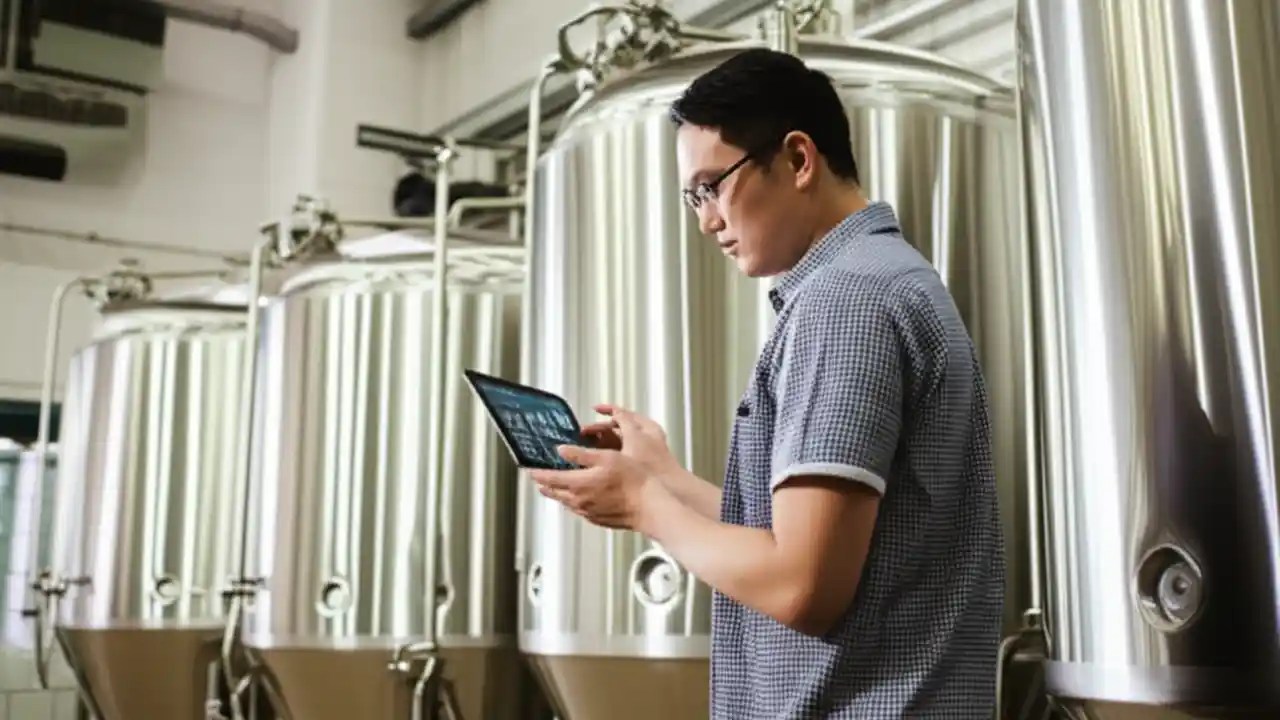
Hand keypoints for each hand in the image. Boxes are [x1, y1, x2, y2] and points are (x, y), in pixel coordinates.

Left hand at [530, 405, 680, 532]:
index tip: (529, 469)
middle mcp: (579, 501)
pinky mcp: (597, 519)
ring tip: (554, 486)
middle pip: (554, 492)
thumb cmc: (633, 481)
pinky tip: (579, 496)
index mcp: (578, 484)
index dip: (537, 473)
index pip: (549, 478)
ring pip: (566, 502)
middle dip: (545, 483)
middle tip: (538, 477)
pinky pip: (579, 509)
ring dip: (558, 493)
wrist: (649, 505)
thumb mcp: (606, 458)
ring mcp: (588, 512)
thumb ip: (580, 454)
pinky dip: (573, 501)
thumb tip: (561, 450)